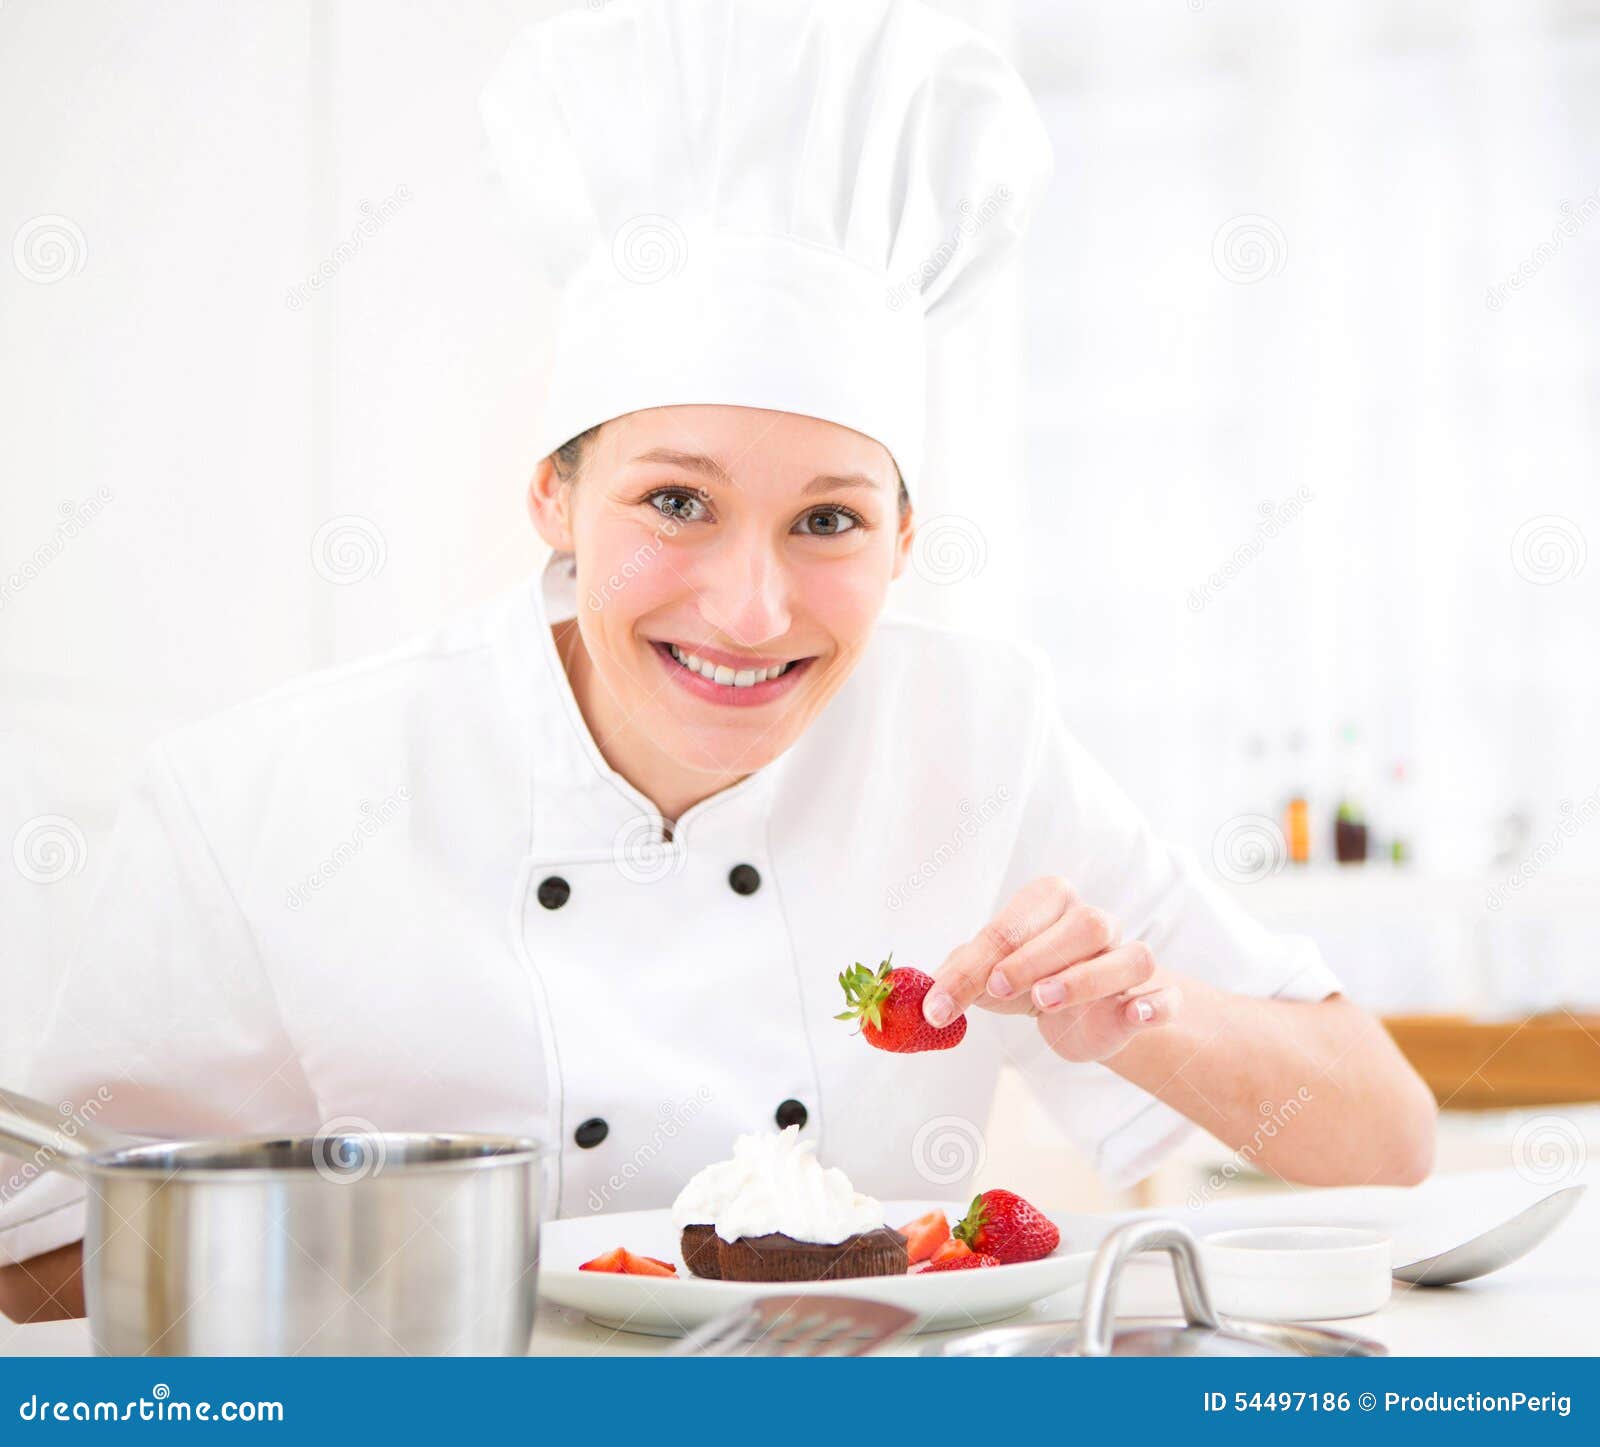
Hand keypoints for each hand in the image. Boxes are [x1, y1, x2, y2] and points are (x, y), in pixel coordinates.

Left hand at [922, 876, 1180, 1062]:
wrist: (1077, 1017)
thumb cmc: (1027, 982)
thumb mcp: (986, 979)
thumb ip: (959, 979)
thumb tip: (928, 998)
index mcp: (1048, 903)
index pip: (1013, 925)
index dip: (975, 964)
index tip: (944, 1002)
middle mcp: (1093, 923)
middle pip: (1082, 925)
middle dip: (1035, 957)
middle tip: (997, 987)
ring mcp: (1126, 958)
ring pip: (1130, 955)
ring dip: (1089, 977)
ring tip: (1046, 1000)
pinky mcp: (1151, 997)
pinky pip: (1167, 994)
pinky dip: (1156, 1002)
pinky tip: (1134, 1013)